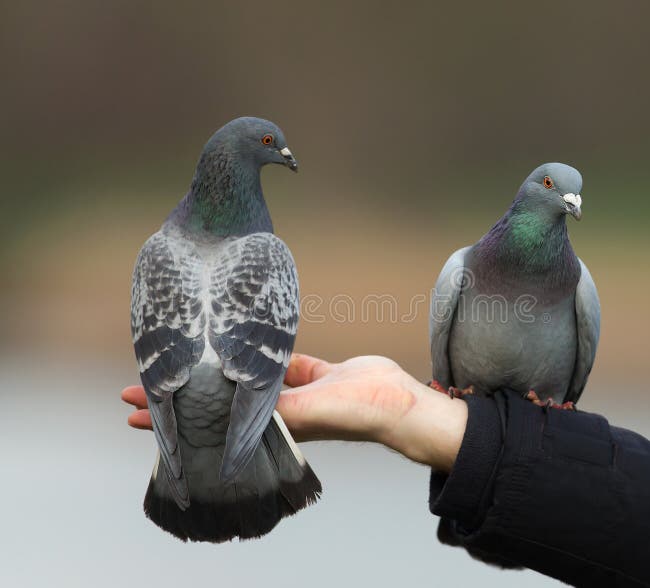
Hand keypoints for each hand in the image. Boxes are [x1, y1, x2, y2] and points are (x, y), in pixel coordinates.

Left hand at [122, 354, 466, 471]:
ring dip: (219, 370)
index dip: (169, 418)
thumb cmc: (350, 412)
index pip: (205, 422)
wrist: (393, 401)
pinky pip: (279, 361)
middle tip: (148, 379)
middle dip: (185, 390)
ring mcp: (293, 391)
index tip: (131, 409)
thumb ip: (271, 404)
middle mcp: (274, 410)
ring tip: (191, 358)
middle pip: (217, 400)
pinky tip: (243, 337)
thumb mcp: (305, 408)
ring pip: (244, 379)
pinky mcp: (312, 373)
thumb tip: (226, 400)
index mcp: (267, 424)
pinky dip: (261, 353)